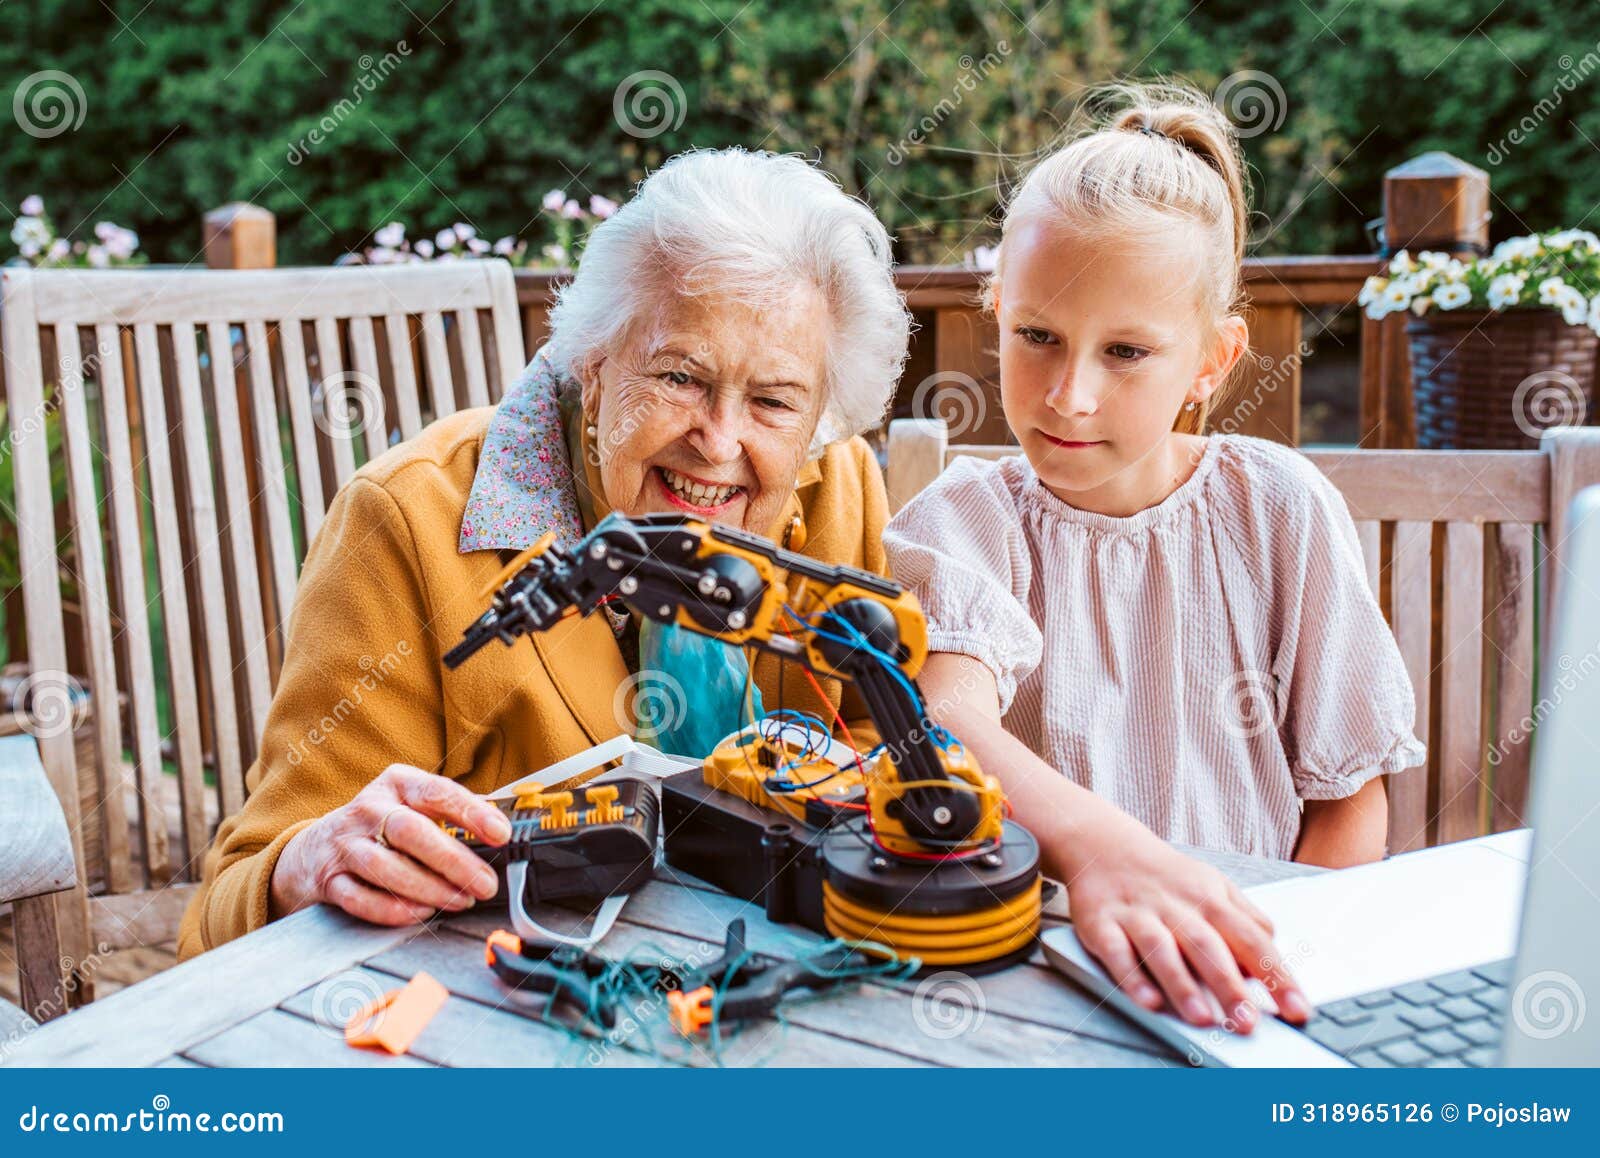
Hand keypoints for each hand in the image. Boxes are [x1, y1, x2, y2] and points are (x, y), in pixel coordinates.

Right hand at [270, 763, 511, 924]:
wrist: (314, 848)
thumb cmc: (380, 826)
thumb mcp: (412, 805)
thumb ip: (451, 815)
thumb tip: (500, 832)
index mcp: (397, 784)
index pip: (437, 792)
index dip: (471, 813)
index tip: (500, 834)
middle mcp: (369, 809)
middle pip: (411, 832)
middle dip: (453, 861)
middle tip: (484, 884)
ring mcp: (345, 844)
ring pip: (385, 867)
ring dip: (428, 888)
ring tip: (459, 901)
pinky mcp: (328, 879)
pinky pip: (360, 898)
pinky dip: (393, 909)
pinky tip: (422, 913)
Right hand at [1061, 811, 1311, 1033]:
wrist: (1103, 846)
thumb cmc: (1166, 877)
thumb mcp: (1214, 886)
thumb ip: (1245, 920)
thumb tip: (1269, 956)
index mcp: (1209, 899)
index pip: (1250, 939)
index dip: (1275, 975)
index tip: (1296, 1008)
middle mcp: (1175, 907)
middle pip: (1207, 947)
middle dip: (1229, 987)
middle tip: (1248, 1023)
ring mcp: (1137, 915)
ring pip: (1161, 950)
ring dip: (1182, 985)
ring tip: (1203, 1018)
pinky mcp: (1101, 924)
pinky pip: (1117, 953)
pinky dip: (1132, 978)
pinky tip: (1149, 1001)